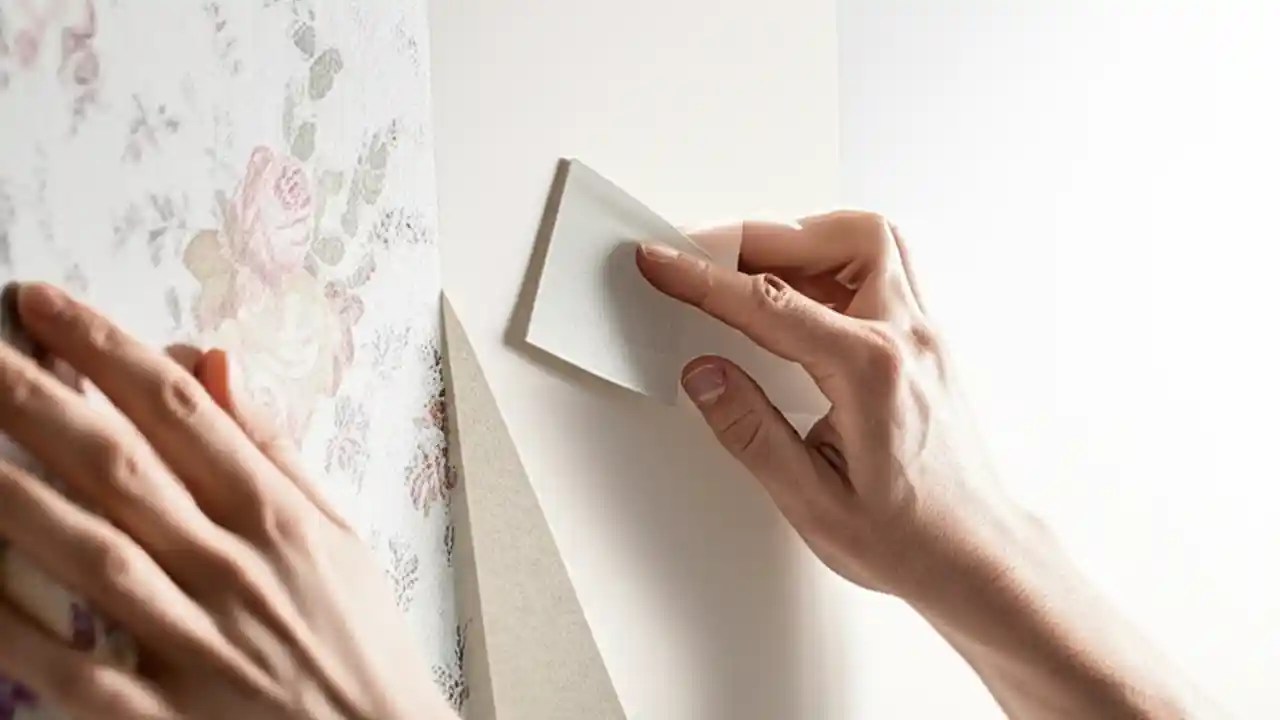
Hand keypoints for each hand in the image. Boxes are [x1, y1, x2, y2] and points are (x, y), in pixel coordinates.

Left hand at [0, 284, 454, 718]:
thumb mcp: (341, 535)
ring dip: (14, 493)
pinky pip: (77, 669)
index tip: (44, 306)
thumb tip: (214, 365)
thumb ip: (274, 449)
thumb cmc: (362, 642)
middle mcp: (237, 571)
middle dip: (40, 401)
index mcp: (282, 519)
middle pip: (123, 469)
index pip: (182, 412)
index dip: (106, 352)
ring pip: (93, 555)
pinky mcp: (167, 719)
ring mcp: (200, 646)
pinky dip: (17, 625)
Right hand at [638, 211, 1029, 604]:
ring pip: (869, 240)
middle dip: (761, 235)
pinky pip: (882, 268)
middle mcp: (906, 338)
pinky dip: (830, 263)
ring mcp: (922, 334)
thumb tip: (704, 377)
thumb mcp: (813, 501)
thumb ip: (752, 432)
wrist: (976, 557)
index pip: (770, 303)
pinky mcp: (923, 341)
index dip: (704, 279)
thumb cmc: (910, 538)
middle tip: (704, 254)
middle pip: (836, 238)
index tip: (662, 262)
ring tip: (750, 268)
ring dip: (805, 240)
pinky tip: (797, 294)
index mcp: (872, 373)